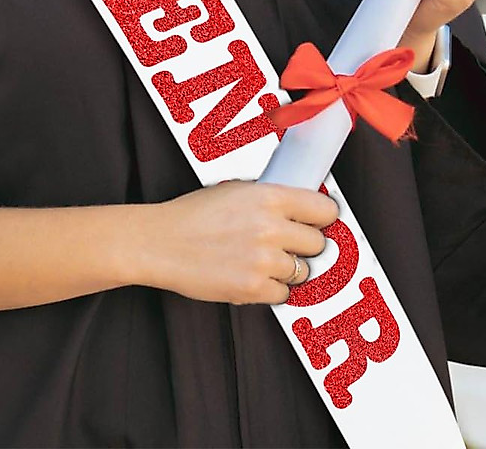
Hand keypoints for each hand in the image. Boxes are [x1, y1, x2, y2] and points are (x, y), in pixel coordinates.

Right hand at [143, 180, 338, 304]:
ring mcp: (264, 259)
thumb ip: (269, 200)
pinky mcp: (254, 287)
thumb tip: (299, 209)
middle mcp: (270, 227)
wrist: (160, 242)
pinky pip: (283, 294)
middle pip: (318, 244)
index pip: (324, 210)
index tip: (317, 223)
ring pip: (302, 272)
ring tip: (258, 260)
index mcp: (267, 197)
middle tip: (282, 244)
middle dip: (303, 246)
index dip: (321, 218)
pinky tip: (249, 275)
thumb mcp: (233, 191)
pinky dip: (269, 288)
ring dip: (285, 269)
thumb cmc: (191, 216)